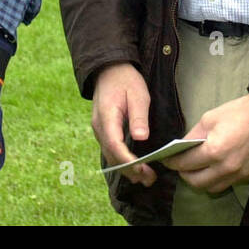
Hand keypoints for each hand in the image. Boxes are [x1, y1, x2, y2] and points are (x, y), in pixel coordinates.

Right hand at [91, 62, 155, 185]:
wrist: (109, 69)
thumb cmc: (125, 79)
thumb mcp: (138, 94)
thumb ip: (139, 116)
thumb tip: (141, 138)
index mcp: (107, 117)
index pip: (114, 144)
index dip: (127, 160)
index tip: (142, 169)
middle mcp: (99, 127)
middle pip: (111, 155)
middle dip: (129, 170)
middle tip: (149, 179)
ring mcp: (99, 130)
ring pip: (110, 155)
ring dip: (126, 169)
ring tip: (146, 178)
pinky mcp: (104, 130)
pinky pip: (111, 150)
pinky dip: (122, 161)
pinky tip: (135, 167)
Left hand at [162, 91, 248, 193]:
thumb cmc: (238, 112)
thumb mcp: (209, 118)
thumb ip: (193, 136)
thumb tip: (181, 148)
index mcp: (214, 151)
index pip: (186, 164)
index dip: (172, 162)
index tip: (166, 160)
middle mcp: (226, 168)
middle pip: (196, 182)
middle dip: (184, 174)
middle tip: (181, 166)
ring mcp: (239, 175)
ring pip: (211, 188)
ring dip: (201, 180)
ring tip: (197, 169)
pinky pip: (227, 183)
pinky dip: (218, 178)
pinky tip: (216, 167)